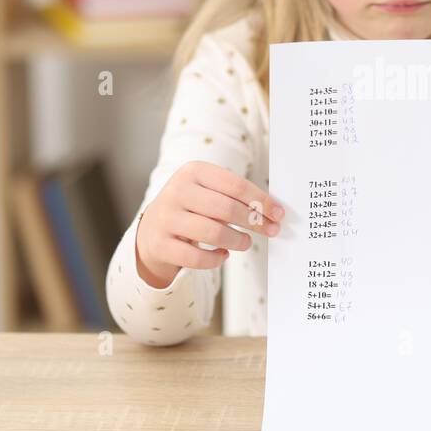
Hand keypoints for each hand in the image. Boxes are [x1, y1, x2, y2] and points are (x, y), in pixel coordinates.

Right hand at [135, 161, 284, 287]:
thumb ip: (235, 198)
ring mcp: (165, 218)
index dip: (261, 200)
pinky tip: (223, 255)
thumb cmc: (190, 209)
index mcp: (192, 171)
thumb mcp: (207, 193)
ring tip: (246, 243)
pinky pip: (197, 257)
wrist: (151, 230)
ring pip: (213, 232)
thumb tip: (272, 212)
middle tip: (270, 231)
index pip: (235, 184)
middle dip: (254, 221)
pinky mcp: (160, 245)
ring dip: (238, 241)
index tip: (278, 213)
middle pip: (226, 208)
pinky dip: (216, 259)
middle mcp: (176, 191)